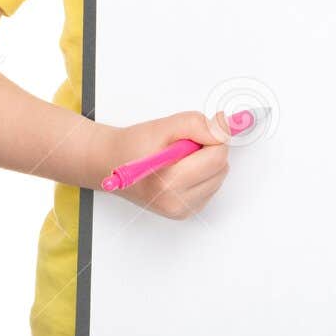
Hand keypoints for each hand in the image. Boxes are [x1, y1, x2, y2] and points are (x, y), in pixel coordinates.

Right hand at [90, 109, 233, 220]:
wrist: (111, 163)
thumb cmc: (133, 146)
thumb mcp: (164, 126)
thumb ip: (197, 124)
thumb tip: (224, 126)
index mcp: (169, 184)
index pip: (217, 156)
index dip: (212, 136)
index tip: (198, 129)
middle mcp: (177, 203)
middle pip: (221, 167)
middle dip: (209, 148)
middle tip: (183, 143)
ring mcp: (183, 210)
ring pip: (219, 176)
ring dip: (206, 161)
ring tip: (178, 157)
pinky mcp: (187, 211)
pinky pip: (211, 185)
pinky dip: (202, 173)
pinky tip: (180, 168)